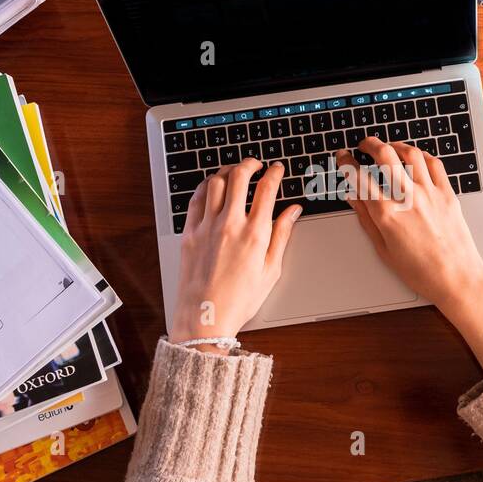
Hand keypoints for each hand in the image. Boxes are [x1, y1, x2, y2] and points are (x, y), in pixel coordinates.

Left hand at [169, 158, 301, 353]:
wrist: (205, 317)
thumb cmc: (239, 300)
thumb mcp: (271, 270)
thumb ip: (282, 236)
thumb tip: (293, 212)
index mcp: (255, 234)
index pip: (267, 189)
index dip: (274, 173)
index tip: (277, 168)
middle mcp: (230, 225)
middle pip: (239, 176)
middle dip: (250, 163)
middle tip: (256, 164)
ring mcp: (206, 227)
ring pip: (216, 182)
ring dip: (227, 171)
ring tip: (234, 172)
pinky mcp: (189, 233)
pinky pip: (196, 199)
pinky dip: (206, 186)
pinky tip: (212, 187)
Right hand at [337, 138, 482, 380]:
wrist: (457, 278)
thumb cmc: (421, 271)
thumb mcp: (384, 249)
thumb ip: (367, 219)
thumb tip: (354, 198)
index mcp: (387, 215)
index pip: (359, 178)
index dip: (346, 163)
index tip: (343, 157)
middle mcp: (408, 199)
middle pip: (384, 155)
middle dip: (369, 144)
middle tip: (363, 145)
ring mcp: (430, 194)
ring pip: (410, 154)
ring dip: (395, 145)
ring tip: (389, 148)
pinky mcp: (447, 194)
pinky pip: (434, 164)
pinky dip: (421, 156)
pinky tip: (415, 159)